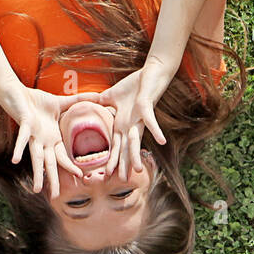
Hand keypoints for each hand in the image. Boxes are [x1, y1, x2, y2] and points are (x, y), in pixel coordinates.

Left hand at [6, 86, 82, 196]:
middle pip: (50, 164)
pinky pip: (22, 139)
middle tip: (56, 197)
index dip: (69, 166)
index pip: (62, 156)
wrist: (17, 93)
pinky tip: (14, 161)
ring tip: (37, 190)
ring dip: (37, 174)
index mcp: (52, 138)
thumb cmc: (36, 101)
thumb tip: (99, 96)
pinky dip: (18, 149)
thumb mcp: (61, 102)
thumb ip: (79, 101)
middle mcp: (43, 141)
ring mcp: (33, 135)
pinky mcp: (24, 125)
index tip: (79, 176)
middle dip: (53, 180)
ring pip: (36, 158)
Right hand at [98, 60, 169, 180]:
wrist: (152, 72)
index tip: (107, 175)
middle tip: (122, 181)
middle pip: (125, 148)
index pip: (116, 145)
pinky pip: (151, 120)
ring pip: (136, 139)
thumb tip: (91, 103)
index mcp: (123, 123)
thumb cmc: (134, 85)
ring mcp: (139, 117)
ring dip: (136, 154)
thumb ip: (103, 102)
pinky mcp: (147, 107)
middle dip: (123, 164)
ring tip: (138, 170)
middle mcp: (131, 124)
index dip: (112, 159)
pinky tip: (161, 141)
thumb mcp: (114, 95)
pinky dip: (156, 130)